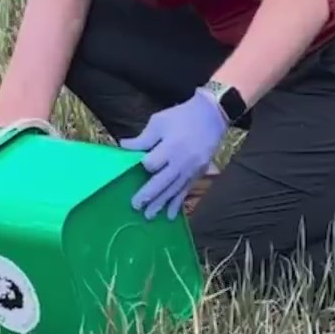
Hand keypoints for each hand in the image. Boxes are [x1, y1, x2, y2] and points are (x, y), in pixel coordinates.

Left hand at [119, 91, 227, 219]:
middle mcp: (181, 162)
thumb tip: (123, 147)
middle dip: (147, 195)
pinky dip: (177, 204)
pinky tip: (170, 216)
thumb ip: (142, 138)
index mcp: (171, 147)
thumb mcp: (159, 122)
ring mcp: (191, 170)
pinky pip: (185, 191)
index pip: (151, 164)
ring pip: (173, 191)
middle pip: (161, 182)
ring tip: (149, 216)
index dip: (143, 165)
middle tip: (135, 206)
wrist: (211, 117)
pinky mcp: (197, 174)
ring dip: (160, 204)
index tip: (138, 163)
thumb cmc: (181, 117)